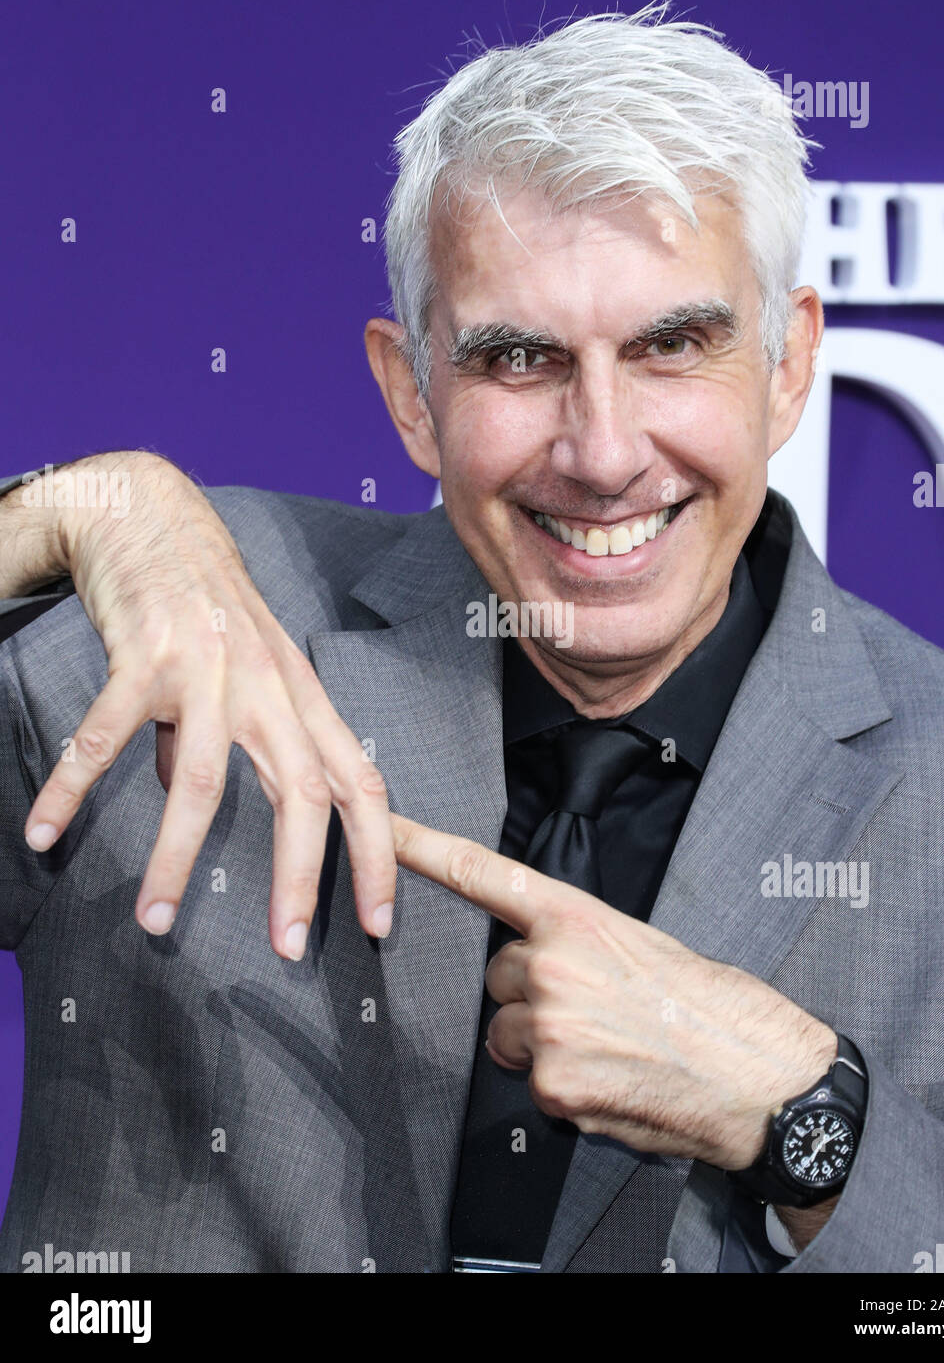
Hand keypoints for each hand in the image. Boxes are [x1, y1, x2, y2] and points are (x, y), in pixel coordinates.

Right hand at [13, 452, 395, 953]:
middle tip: (285, 949)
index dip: (378, 854)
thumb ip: (236, 742)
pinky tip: (44, 833)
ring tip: (153, 922)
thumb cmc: (207, 607)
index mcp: (303, 698)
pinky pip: (103, 737)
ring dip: (175, 860)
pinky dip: (71, 789)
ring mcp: (208, 670)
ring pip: (201, 782)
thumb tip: (185, 804)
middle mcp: (269, 686)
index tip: (377, 924)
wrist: (154, 514)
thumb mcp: (248, 675)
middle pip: (303, 793)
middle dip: (299, 878)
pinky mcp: (142, 655)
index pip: (362, 784)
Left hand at [390, 811, 836, 1166]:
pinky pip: (530, 1083)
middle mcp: (554, 963)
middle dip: (532, 995)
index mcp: (579, 918)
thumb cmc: (710, 1007)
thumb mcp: (639, 945)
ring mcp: (549, 1024)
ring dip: (541, 1045)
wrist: (757, 1076)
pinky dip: (562, 1090)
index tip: (382, 829)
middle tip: (595, 1012)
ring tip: (607, 1049)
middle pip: (499, 975)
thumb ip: (576, 943)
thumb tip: (537, 965)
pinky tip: (610, 1083)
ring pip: (507, 1032)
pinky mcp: (551, 1083)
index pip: (486, 875)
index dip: (424, 849)